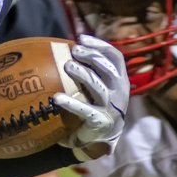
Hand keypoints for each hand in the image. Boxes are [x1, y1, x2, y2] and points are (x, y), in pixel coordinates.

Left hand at [53, 35, 127, 160]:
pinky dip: (71, 103)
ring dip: (83, 74)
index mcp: (120, 80)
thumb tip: (67, 45)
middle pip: (109, 69)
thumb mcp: (97, 86)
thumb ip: (89, 69)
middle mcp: (119, 92)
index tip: (82, 38)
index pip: (115, 57)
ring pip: (98, 86)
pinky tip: (57, 97)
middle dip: (92, 57)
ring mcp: (111, 107)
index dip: (100, 45)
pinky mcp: (100, 121)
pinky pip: (85, 110)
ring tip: (67, 65)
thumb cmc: (95, 105)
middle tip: (74, 51)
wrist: (101, 139)